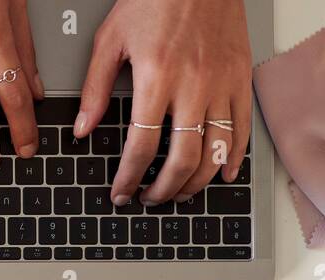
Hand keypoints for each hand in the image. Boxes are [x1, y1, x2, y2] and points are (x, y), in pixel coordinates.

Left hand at [77, 0, 252, 205]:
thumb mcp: (111, 37)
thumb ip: (95, 87)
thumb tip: (82, 129)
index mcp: (156, 77)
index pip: (141, 146)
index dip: (129, 178)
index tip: (121, 192)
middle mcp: (192, 85)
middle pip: (182, 159)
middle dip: (163, 189)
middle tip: (149, 198)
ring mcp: (221, 84)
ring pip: (215, 152)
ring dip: (196, 182)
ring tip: (179, 192)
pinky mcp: (241, 79)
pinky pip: (242, 130)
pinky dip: (233, 159)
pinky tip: (222, 174)